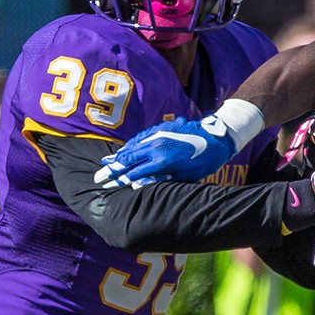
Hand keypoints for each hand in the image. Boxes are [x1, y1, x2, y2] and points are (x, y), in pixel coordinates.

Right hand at [96, 104, 258, 187]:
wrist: (216, 136)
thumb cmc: (204, 161)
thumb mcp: (186, 176)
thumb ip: (162, 179)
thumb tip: (139, 184)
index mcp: (163, 162)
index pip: (135, 172)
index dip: (119, 180)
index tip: (107, 185)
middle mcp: (157, 147)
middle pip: (129, 159)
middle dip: (112, 169)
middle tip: (98, 176)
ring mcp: (158, 136)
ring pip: (133, 146)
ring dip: (119, 156)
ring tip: (106, 164)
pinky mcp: (161, 128)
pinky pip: (141, 138)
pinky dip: (130, 145)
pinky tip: (124, 150)